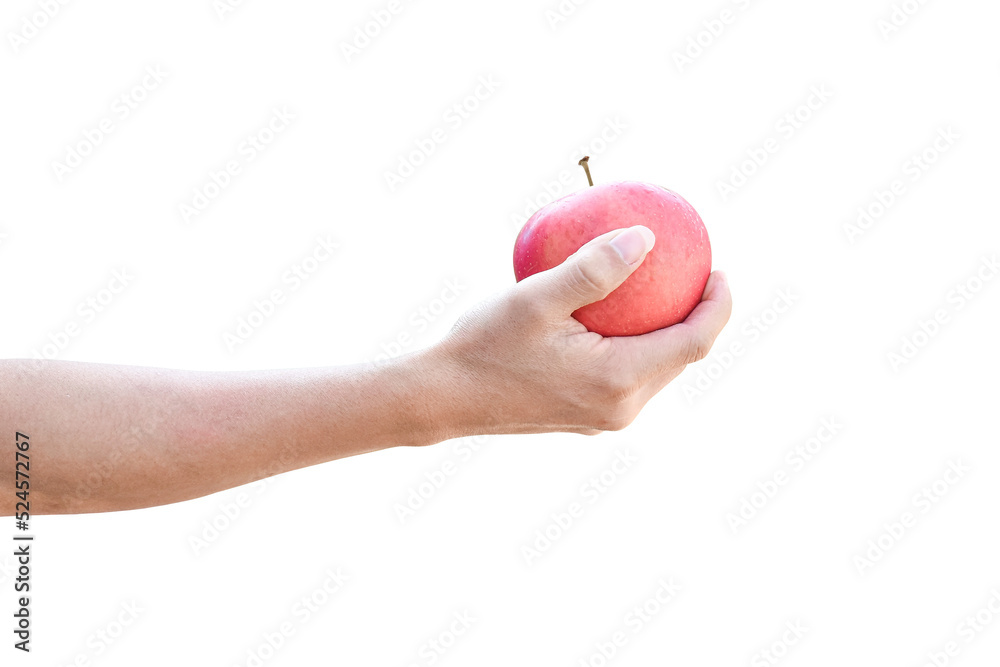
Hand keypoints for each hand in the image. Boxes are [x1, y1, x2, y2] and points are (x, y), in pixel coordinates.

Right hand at [423, 226, 732, 436]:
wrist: (442, 398)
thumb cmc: (483, 345)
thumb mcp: (536, 298)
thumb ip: (594, 269)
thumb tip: (647, 237)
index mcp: (618, 380)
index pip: (695, 341)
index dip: (719, 305)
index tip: (720, 268)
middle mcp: (621, 409)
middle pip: (682, 359)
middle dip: (699, 315)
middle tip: (695, 269)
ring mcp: (605, 419)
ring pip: (658, 370)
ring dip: (669, 331)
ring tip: (664, 288)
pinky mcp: (588, 418)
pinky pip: (631, 377)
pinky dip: (639, 345)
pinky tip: (620, 316)